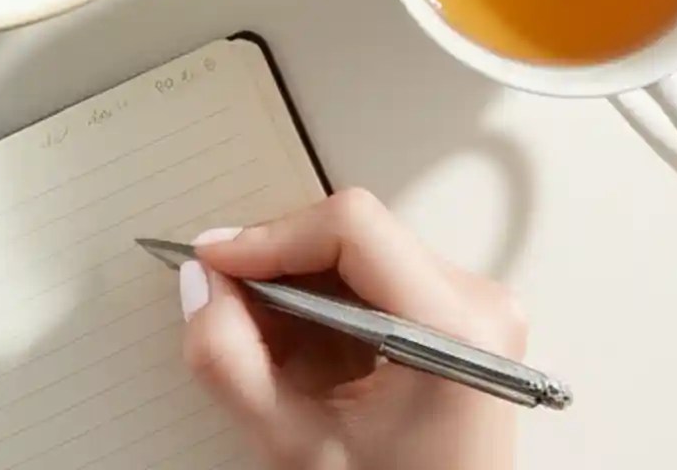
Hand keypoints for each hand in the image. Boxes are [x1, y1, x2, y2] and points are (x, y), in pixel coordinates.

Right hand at [178, 189, 526, 469]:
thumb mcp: (296, 448)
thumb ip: (230, 363)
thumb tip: (200, 285)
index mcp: (455, 328)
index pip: (352, 228)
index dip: (271, 237)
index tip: (217, 262)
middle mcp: (476, 303)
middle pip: (353, 234)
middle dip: (277, 266)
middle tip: (225, 306)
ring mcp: (469, 306)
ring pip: (355, 251)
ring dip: (293, 285)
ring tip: (264, 344)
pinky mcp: (452, 316)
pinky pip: (370, 277)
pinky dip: (318, 303)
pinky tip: (298, 349)